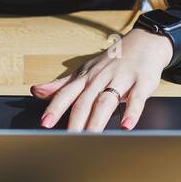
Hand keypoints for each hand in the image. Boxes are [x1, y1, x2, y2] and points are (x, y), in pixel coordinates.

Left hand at [30, 28, 174, 131]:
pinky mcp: (142, 83)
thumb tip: (36, 91)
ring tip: (91, 137)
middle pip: (85, 102)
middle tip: (67, 139)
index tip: (45, 123)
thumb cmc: (112, 61)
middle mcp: (100, 78)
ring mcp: (121, 79)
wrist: (145, 42)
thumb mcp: (84, 71)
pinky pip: (136, 98)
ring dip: (97, 120)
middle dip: (75, 121)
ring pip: (106, 101)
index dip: (55, 108)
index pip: (67, 94)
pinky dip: (132, 112)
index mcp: (86, 78)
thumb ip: (61, 85)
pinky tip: (126, 125)